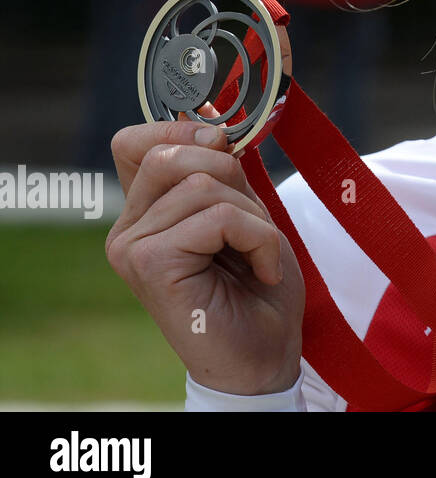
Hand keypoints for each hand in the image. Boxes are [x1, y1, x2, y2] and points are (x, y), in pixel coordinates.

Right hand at [106, 24, 303, 394]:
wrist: (264, 357)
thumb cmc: (256, 290)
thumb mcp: (245, 214)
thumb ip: (223, 173)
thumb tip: (215, 121)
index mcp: (145, 212)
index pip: (137, 140)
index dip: (184, 128)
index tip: (225, 146)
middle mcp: (128, 228)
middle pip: (175, 152)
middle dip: (233, 177)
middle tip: (253, 226)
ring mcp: (132, 247)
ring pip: (205, 184)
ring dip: (255, 218)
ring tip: (259, 256)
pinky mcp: (149, 265)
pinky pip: (218, 216)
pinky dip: (258, 238)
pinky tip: (262, 271)